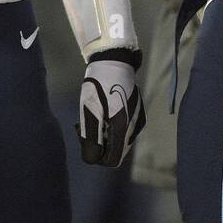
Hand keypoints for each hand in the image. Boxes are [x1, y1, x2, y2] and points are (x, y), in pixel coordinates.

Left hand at [76, 53, 145, 167]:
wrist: (114, 61)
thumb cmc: (99, 85)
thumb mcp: (89, 110)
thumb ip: (91, 137)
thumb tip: (92, 159)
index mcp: (123, 128)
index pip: (112, 161)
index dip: (97, 157)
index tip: (86, 140)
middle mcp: (134, 129)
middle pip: (116, 152)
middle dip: (99, 146)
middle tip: (85, 129)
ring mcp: (137, 122)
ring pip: (119, 142)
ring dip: (104, 137)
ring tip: (92, 119)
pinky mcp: (137, 115)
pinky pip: (123, 131)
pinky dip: (111, 129)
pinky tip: (102, 114)